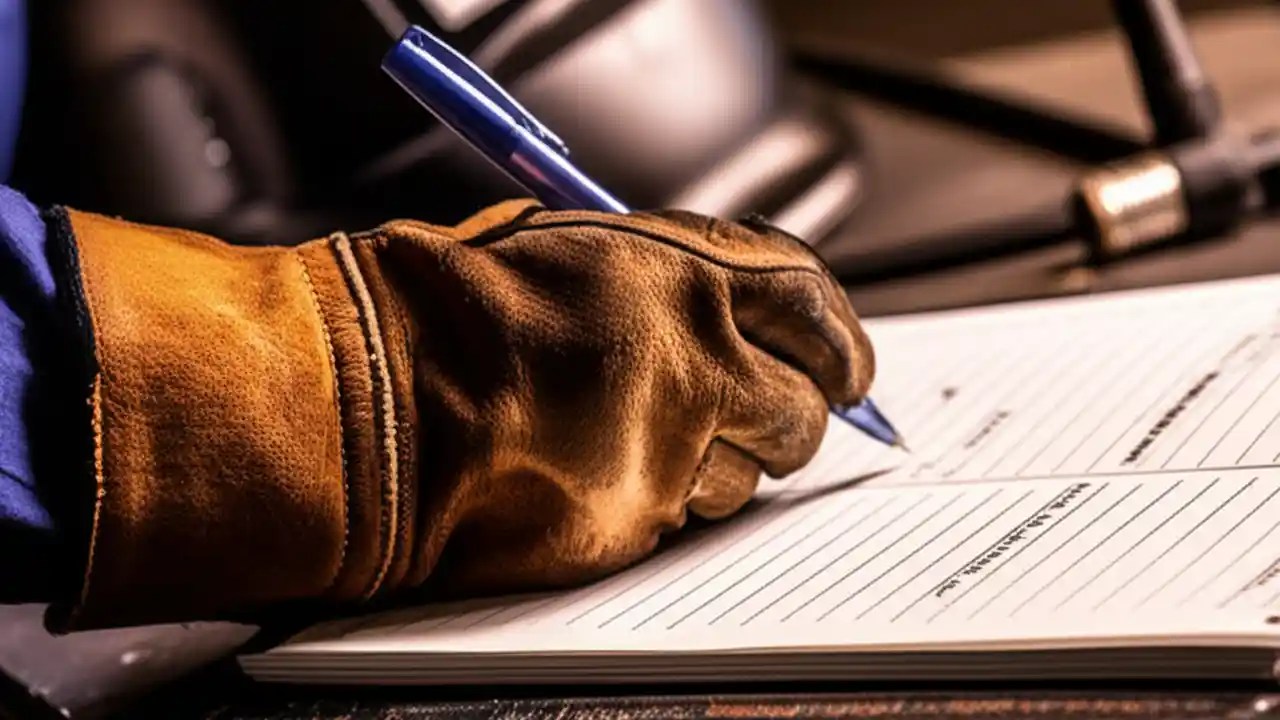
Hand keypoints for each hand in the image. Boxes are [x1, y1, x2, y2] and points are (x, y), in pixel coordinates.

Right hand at [386, 202, 875, 595]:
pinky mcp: (628, 528)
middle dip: (788, 418)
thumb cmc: (446, 311)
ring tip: (620, 439)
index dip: (837, 340)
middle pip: (804, 409)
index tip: (844, 364)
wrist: (361, 400)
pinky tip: (585, 476)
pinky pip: (677, 526)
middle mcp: (689, 363)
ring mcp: (663, 455)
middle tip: (756, 416)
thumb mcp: (577, 252)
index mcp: (679, 275)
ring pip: (744, 480)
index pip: (812, 307)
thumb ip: (675, 283)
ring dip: (708, 467)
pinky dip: (650, 506)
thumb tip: (749, 321)